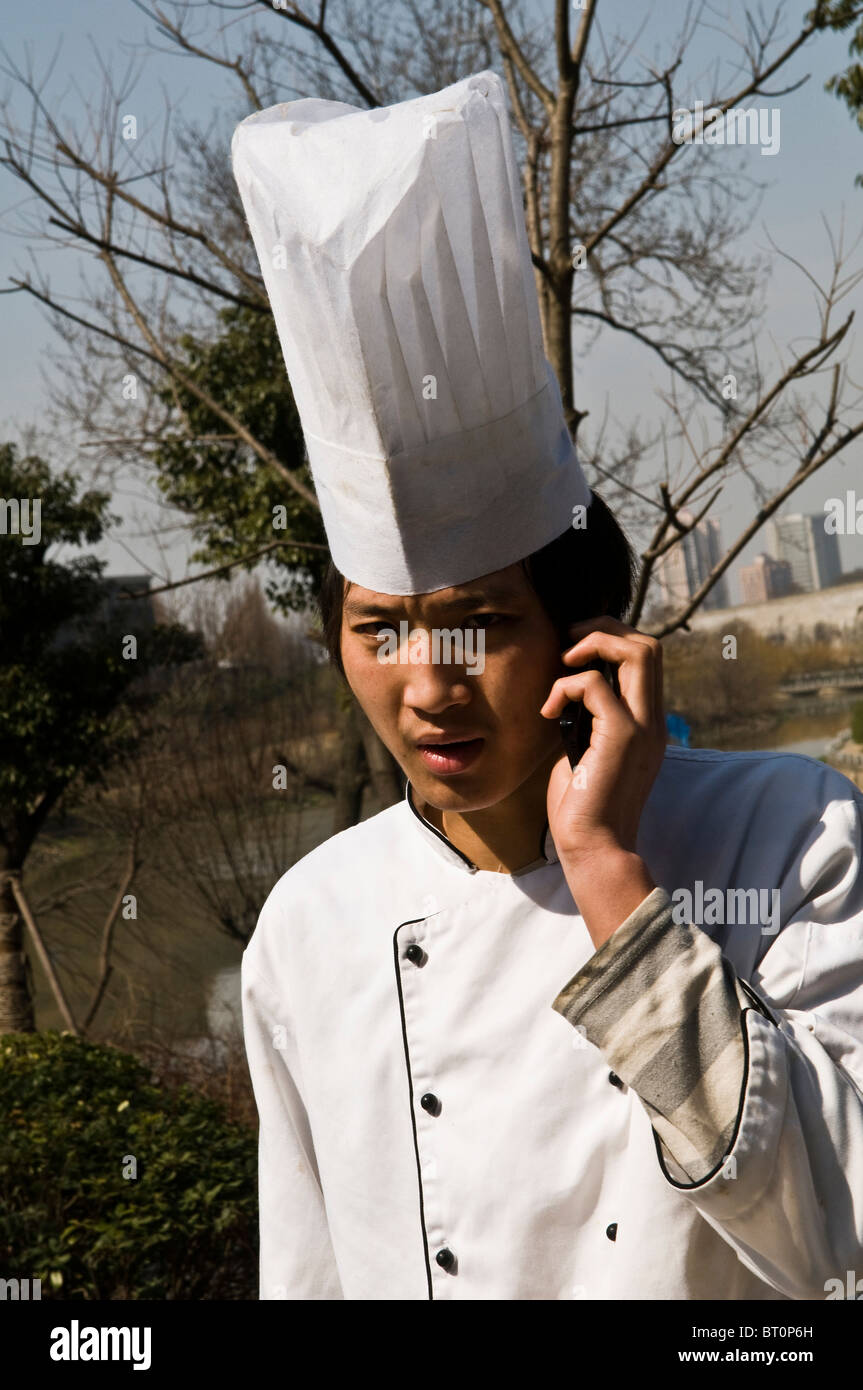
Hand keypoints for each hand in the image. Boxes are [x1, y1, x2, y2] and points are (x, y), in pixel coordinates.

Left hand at [540, 617, 666, 946]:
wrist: (593, 848)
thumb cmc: (582, 807)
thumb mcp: (583, 751)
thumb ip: (585, 721)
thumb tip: (565, 694)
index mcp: (646, 722)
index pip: (645, 659)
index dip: (611, 640)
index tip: (573, 650)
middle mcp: (652, 720)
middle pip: (649, 645)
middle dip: (604, 629)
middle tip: (567, 644)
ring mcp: (642, 726)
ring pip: (638, 651)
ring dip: (593, 644)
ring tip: (562, 665)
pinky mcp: (622, 737)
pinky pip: (594, 684)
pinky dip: (564, 687)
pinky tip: (548, 712)